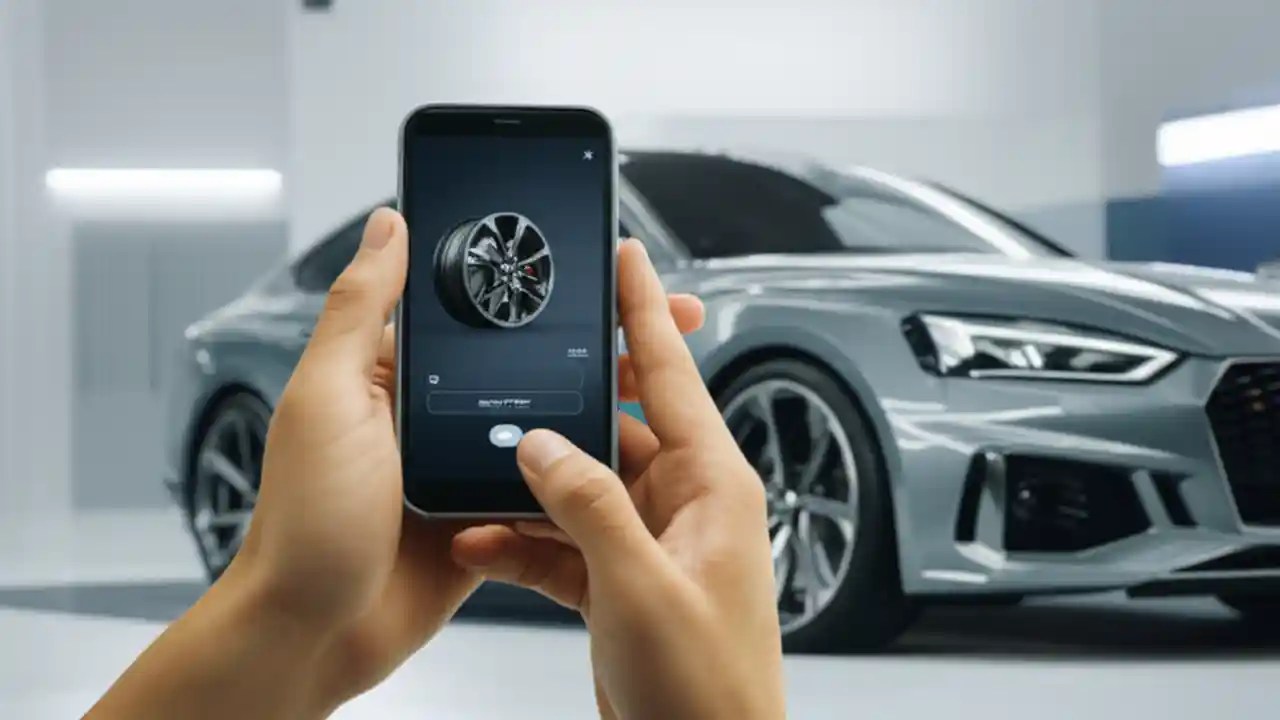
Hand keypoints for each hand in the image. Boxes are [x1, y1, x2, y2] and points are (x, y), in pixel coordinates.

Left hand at [236, 210, 705, 704]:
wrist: (315, 633)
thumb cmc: (304, 521)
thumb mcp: (328, 397)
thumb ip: (359, 310)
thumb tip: (388, 227)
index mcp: (396, 371)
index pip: (482, 312)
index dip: (543, 286)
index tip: (602, 268)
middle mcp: (436, 411)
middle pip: (532, 362)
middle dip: (599, 340)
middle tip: (662, 321)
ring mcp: (466, 465)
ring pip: (550, 420)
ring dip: (603, 404)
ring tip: (660, 388)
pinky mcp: (488, 515)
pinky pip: (548, 485)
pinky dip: (583, 472)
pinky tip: (623, 458)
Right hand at [453, 240, 785, 719]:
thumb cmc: (708, 690)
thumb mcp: (642, 587)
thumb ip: (591, 507)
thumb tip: (545, 446)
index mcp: (711, 485)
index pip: (673, 373)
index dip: (645, 309)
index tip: (625, 256)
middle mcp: (683, 503)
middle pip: (613, 427)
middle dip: (557, 415)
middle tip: (509, 387)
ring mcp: (650, 541)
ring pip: (578, 486)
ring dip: (527, 489)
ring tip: (478, 485)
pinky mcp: (621, 580)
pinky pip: (564, 540)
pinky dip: (523, 540)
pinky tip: (483, 543)